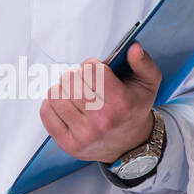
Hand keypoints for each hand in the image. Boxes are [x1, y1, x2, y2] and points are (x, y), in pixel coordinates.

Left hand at [39, 42, 161, 164]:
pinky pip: (46, 111)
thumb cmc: (134, 110)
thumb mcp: (148, 85)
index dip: (92, 65)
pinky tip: (67, 106)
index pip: (90, 69)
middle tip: (86, 84)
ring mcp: (83, 135)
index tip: (98, 73)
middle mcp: (101, 121)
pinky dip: (53, 105)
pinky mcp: (68, 143)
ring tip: (77, 95)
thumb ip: (143, 63)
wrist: (131, 145)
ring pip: (55, 93)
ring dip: (63, 90)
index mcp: (121, 104)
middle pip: (69, 79)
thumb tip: (134, 48)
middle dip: (76, 76)